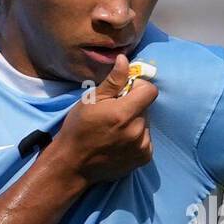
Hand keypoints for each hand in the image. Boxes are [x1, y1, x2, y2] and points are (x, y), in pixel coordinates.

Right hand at [49, 53, 157, 184]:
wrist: (73, 164)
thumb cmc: (78, 128)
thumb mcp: (91, 100)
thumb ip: (113, 81)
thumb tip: (125, 60)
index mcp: (124, 113)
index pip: (150, 91)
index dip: (138, 88)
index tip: (125, 92)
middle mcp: (137, 131)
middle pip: (146, 108)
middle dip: (134, 106)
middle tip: (114, 113)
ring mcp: (142, 146)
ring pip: (146, 124)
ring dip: (135, 123)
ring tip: (115, 130)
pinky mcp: (144, 158)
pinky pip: (146, 140)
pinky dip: (137, 138)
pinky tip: (120, 141)